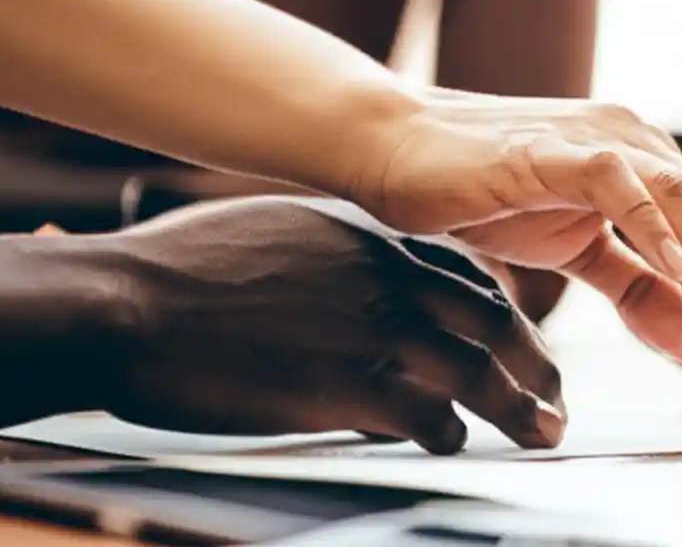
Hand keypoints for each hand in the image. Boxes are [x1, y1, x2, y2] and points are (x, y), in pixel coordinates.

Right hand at [100, 198, 564, 454]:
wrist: (126, 303)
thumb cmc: (175, 271)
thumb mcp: (267, 236)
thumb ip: (325, 261)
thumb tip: (346, 294)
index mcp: (365, 237)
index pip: (462, 273)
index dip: (501, 310)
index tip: (517, 336)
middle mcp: (384, 277)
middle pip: (490, 319)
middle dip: (535, 360)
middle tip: (555, 393)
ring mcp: (372, 330)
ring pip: (479, 371)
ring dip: (521, 407)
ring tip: (545, 430)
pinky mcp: (350, 387)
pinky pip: (429, 416)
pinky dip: (450, 434)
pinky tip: (451, 445)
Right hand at [351, 95, 681, 340]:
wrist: (393, 148)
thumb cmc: (476, 193)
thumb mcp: (571, 251)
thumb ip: (632, 287)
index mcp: (640, 165)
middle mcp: (632, 142)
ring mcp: (595, 139)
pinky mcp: (552, 148)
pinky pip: (617, 183)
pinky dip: (654, 226)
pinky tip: (679, 271)